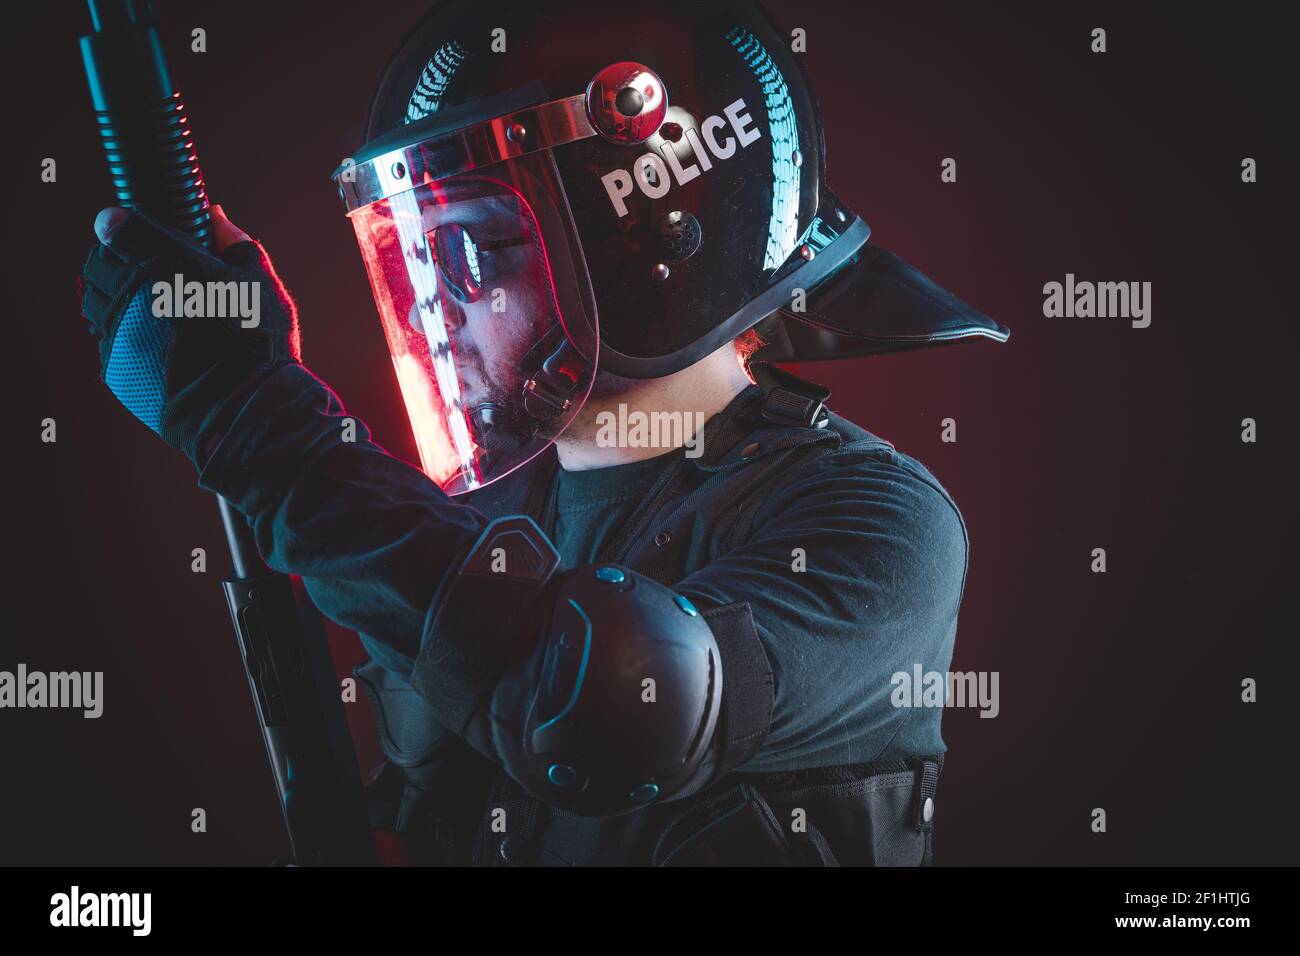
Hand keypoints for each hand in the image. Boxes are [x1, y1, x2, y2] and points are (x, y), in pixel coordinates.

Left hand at [79, 205, 301, 467]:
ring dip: (111, 296)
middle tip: (138, 269)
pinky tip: (147, 339)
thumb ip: (235, 243)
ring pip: (94, 300)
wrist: (246, 409)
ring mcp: (121, 332)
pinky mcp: (116, 366)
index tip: (126, 227)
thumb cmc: (260, 344)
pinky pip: (104, 338)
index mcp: (168, 264)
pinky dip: (118, 333)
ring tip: (142, 306)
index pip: (117, 228)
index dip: (119, 225)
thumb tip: (216, 215)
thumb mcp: (260, 283)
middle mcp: (135, 294)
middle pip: (98, 263)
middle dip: (114, 261)